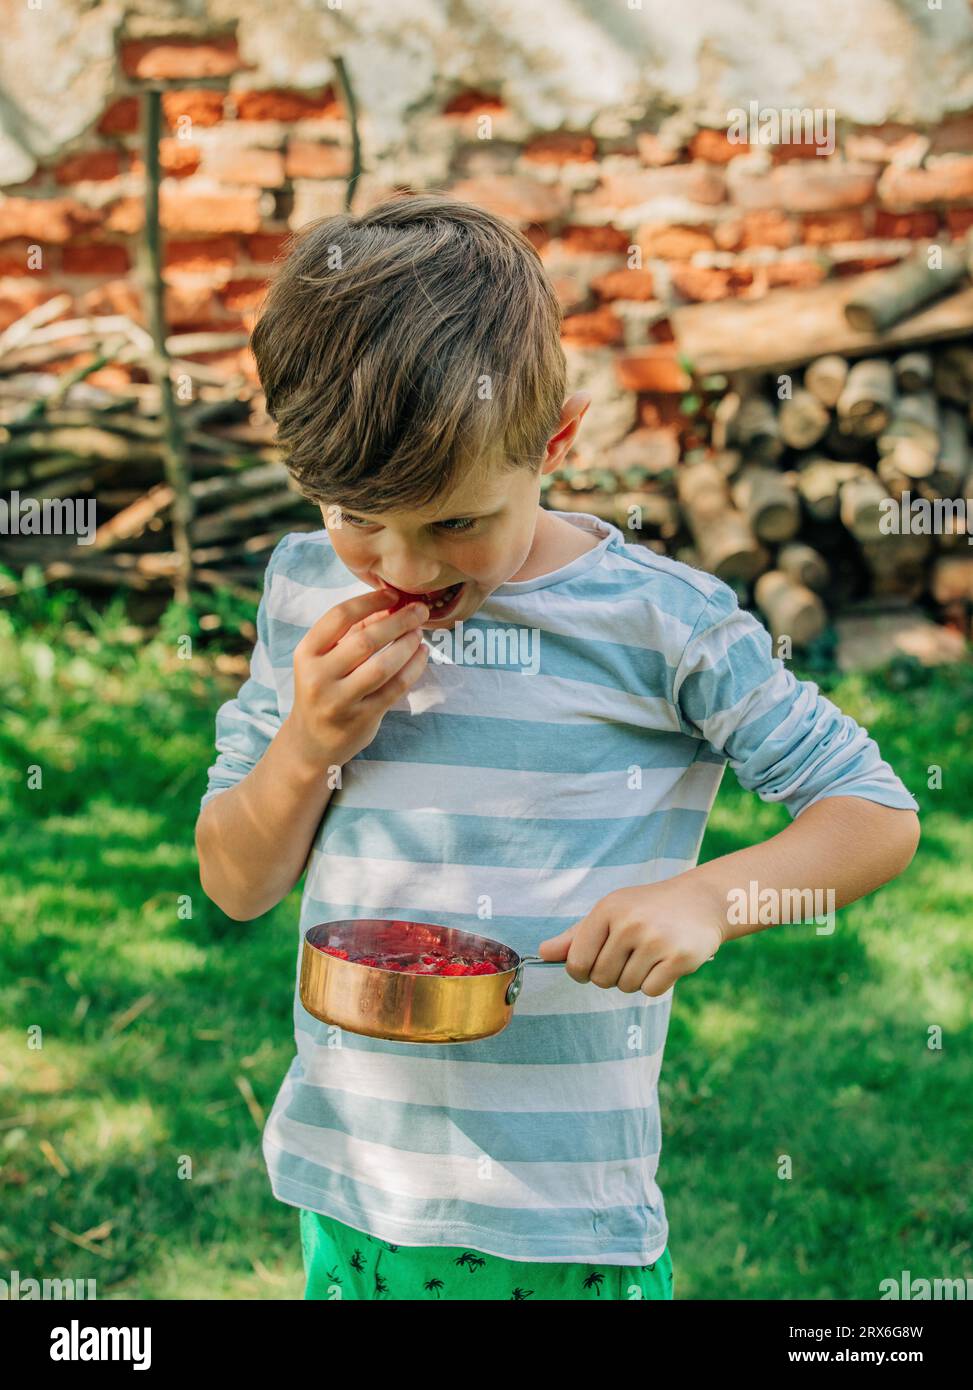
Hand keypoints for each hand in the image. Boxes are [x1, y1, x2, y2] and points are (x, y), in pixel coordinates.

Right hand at [283, 587, 429, 769]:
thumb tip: (390, 605)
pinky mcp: (362, 718)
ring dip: (407, 644)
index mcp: (306, 653)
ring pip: (383, 665)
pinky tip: (421, 654)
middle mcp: (319, 677)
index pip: (340, 617)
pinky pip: (395, 688)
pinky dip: (413, 668)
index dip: (371, 601)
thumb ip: (353, 632)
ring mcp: (340, 700)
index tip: (394, 595)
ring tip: (420, 633)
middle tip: (419, 611)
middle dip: (398, 621)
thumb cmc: (323, 689)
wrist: (311, 742)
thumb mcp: (325, 659)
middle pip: (366, 640)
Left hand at [536, 875, 726, 997]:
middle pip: (601, 979)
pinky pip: (651, 990)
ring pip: (627, 987)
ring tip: (650, 954)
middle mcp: (630, 924)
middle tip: (631, 954)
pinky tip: (666, 961)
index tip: (594, 965)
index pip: (576, 962)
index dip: (582, 971)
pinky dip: (657, 983)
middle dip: (612, 975)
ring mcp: (656, 940)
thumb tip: (542, 953)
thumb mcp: (611, 913)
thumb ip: (576, 936)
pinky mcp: (679, 957)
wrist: (701, 901)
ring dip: (636, 978)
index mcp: (607, 910)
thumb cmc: (647, 909)